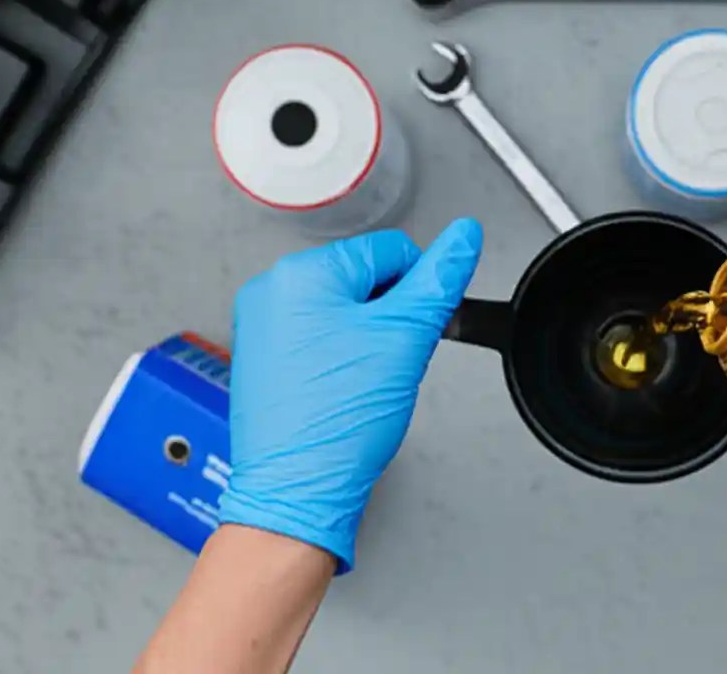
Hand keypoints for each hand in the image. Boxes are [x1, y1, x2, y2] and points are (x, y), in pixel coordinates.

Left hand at [218, 219, 483, 572]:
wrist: (298, 490)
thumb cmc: (339, 422)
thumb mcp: (407, 337)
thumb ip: (441, 279)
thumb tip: (465, 236)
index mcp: (301, 273)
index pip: (390, 251)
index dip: (418, 293)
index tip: (413, 333)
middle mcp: (271, 291)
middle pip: (365, 279)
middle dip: (389, 317)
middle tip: (386, 364)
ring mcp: (261, 325)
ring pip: (344, 310)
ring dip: (367, 338)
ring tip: (362, 382)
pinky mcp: (263, 358)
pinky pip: (319, 338)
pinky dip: (341, 359)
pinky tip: (343, 391)